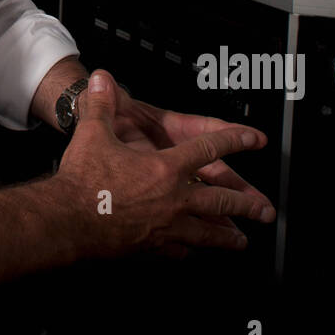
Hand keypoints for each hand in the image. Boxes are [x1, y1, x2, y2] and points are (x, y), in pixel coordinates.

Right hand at [52, 72, 275, 259]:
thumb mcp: (93, 134)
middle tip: (266, 210)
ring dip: (227, 237)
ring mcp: (166, 227)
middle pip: (220, 201)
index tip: (254, 140)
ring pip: (207, 233)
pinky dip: (190, 251)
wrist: (68, 221)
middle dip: (246, 204)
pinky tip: (194, 254)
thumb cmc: (83, 181)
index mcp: (165, 168)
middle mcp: (174, 199)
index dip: (235, 141)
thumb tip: (103, 79)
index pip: (209, 149)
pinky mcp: (151, 248)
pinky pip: (179, 251)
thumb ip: (102, 105)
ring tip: (242, 242)